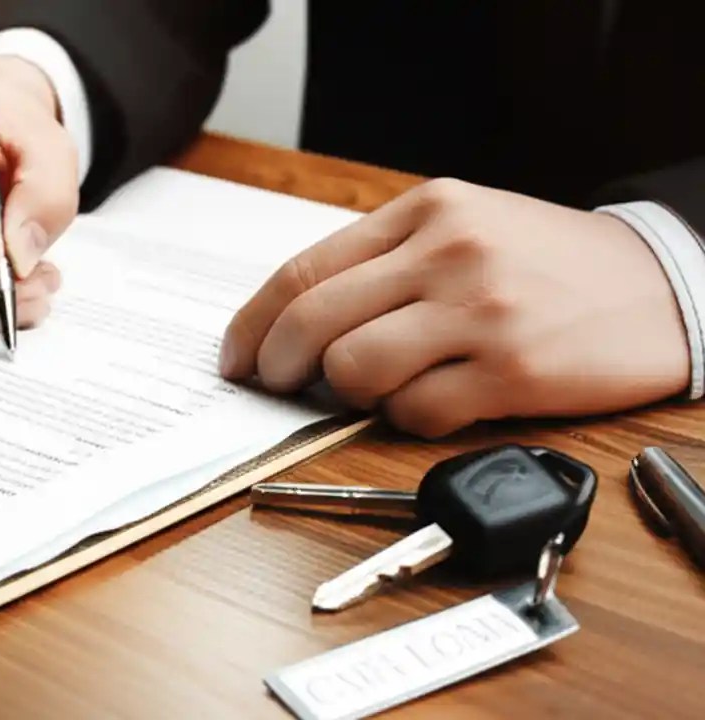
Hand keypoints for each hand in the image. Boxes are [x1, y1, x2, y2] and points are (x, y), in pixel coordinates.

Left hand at [218, 178, 690, 437]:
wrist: (662, 288)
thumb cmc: (549, 263)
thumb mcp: (466, 227)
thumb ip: (386, 260)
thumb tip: (298, 321)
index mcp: (425, 212)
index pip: (303, 270)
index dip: (253, 323)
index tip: (236, 356)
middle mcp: (446, 254)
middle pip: (312, 321)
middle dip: (277, 366)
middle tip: (276, 385)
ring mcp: (479, 312)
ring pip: (354, 370)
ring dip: (348, 393)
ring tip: (376, 388)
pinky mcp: (510, 371)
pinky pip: (413, 413)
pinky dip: (406, 418)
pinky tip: (434, 401)